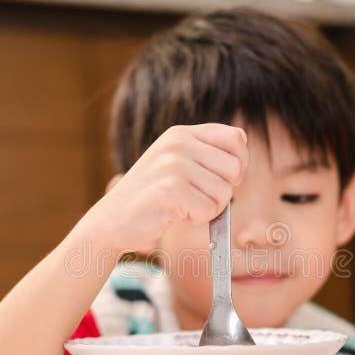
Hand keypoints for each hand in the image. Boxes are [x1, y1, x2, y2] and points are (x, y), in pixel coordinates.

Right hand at [89, 123, 248, 253]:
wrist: (111, 220)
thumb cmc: (150, 197)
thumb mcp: (175, 164)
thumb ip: (205, 154)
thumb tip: (242, 148)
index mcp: (181, 133)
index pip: (236, 138)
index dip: (239, 163)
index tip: (223, 179)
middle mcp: (178, 143)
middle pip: (235, 168)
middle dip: (223, 191)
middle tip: (196, 197)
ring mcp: (174, 165)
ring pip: (224, 193)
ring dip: (208, 208)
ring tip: (182, 206)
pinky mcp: (171, 190)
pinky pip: (208, 210)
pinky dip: (196, 219)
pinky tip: (175, 214)